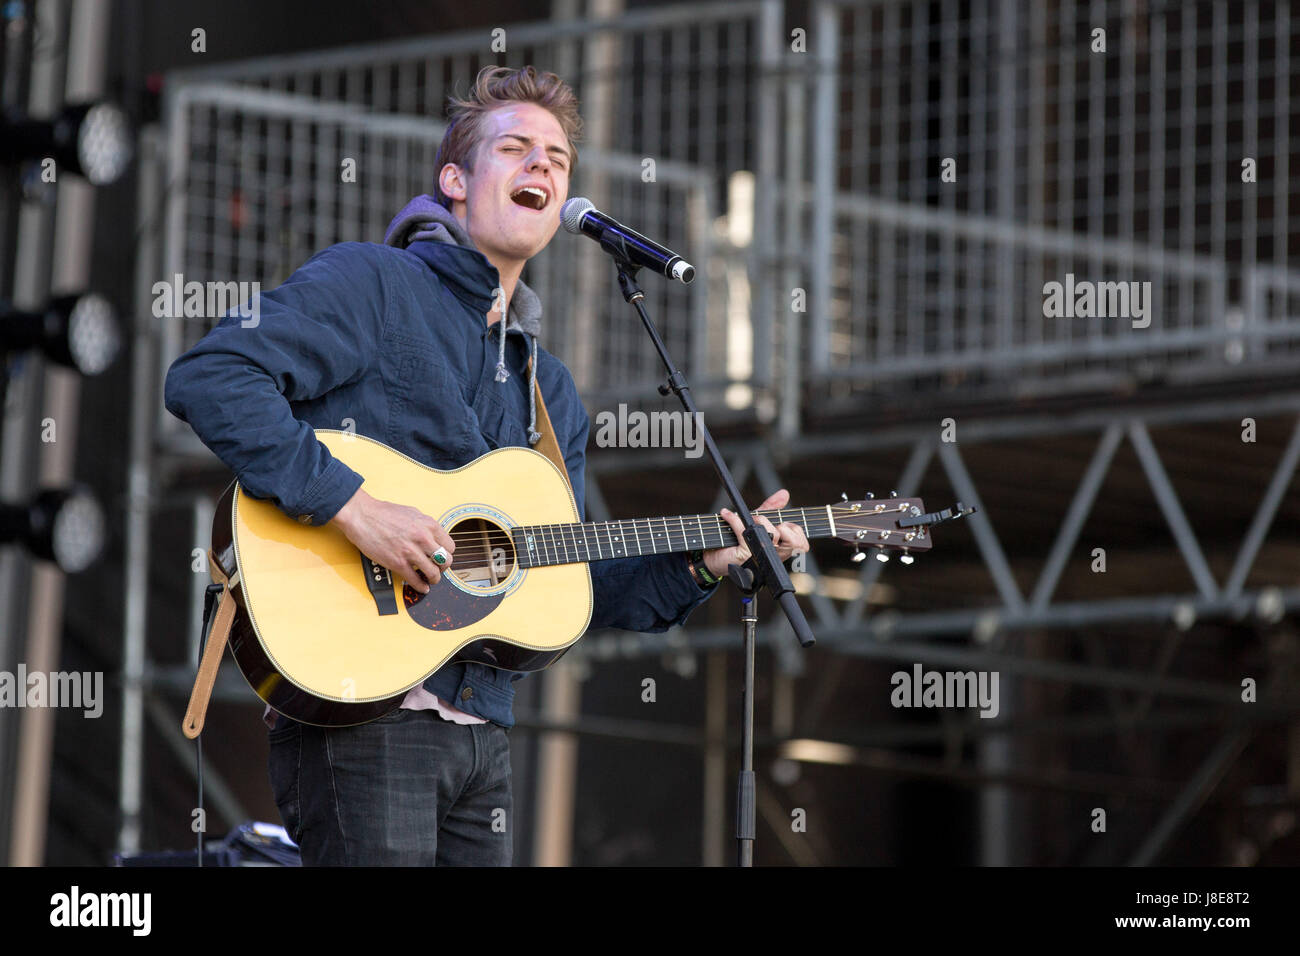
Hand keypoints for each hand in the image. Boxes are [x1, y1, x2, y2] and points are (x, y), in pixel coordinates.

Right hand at [330, 487, 454, 593]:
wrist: (362, 516)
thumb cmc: (383, 513)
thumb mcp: (413, 513)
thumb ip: (425, 526)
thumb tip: (433, 538)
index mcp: (429, 524)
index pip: (450, 546)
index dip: (447, 554)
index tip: (442, 557)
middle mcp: (423, 538)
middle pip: (446, 561)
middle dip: (443, 567)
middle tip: (437, 569)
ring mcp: (410, 551)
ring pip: (434, 573)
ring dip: (434, 579)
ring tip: (431, 579)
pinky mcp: (397, 563)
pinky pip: (415, 580)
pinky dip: (421, 586)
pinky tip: (422, 587)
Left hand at [703, 489, 809, 579]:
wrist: (712, 556)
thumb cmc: (735, 540)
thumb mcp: (755, 521)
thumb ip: (771, 508)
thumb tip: (785, 493)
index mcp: (779, 550)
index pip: (801, 541)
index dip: (795, 531)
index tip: (783, 525)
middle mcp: (772, 557)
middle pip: (792, 540)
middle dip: (781, 526)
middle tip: (765, 523)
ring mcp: (759, 557)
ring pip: (772, 534)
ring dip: (758, 520)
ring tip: (747, 519)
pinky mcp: (744, 554)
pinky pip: (745, 530)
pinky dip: (734, 519)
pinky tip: (726, 515)